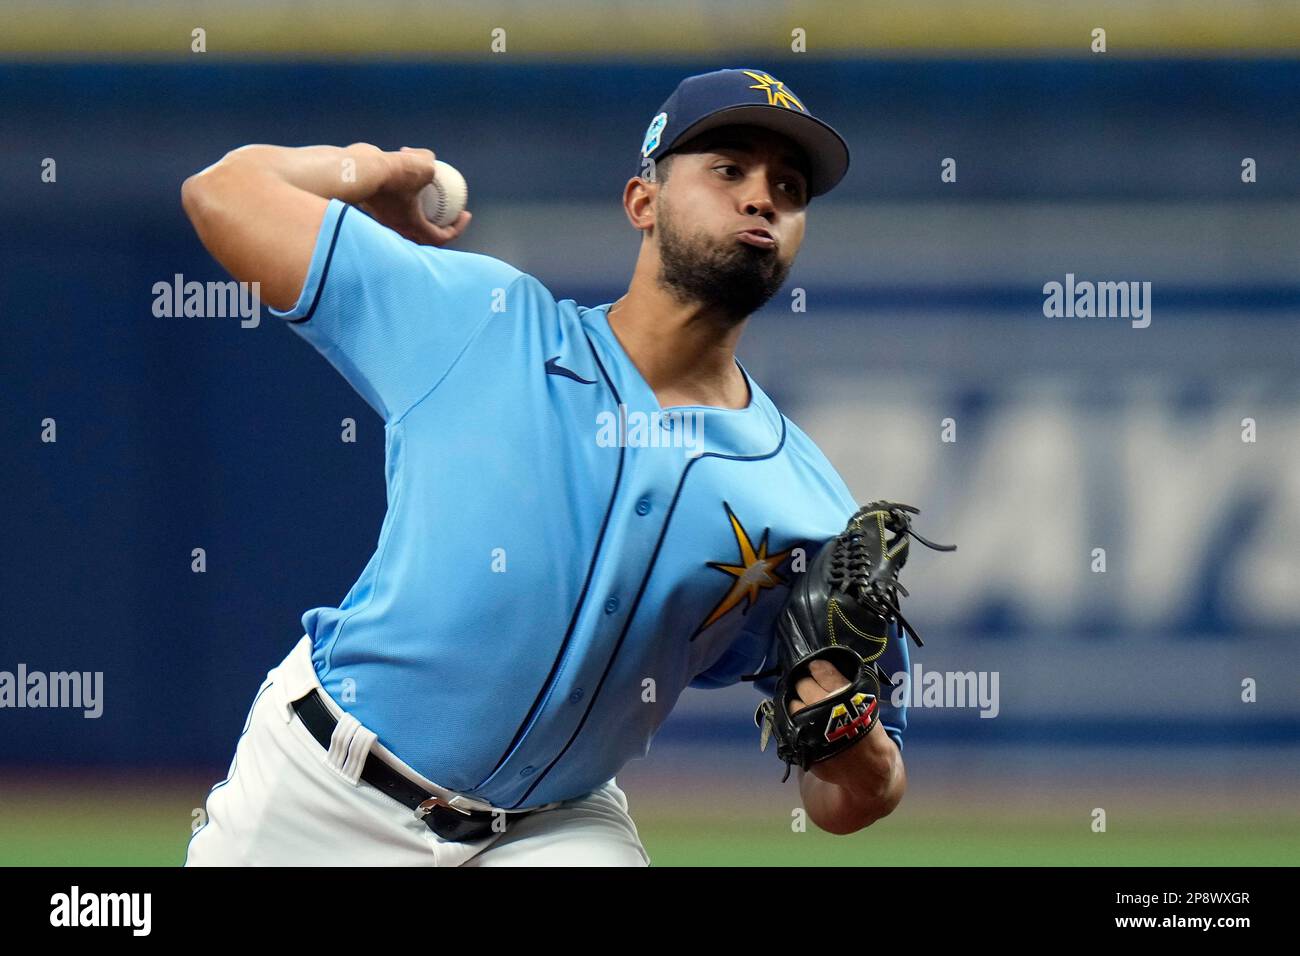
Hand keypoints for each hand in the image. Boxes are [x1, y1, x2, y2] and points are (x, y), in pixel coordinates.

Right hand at [358, 146, 471, 246]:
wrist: (358, 170)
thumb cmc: (393, 173)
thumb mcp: (424, 165)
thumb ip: (431, 164)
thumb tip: (431, 160)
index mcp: (412, 226)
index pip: (440, 238)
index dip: (457, 229)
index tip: (465, 214)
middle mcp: (397, 225)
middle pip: (423, 231)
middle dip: (439, 222)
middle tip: (450, 207)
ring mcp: (384, 214)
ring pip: (407, 212)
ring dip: (419, 200)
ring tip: (426, 180)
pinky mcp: (374, 201)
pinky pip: (394, 196)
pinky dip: (402, 185)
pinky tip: (404, 163)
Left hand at [789, 658, 890, 789]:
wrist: (869, 765)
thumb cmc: (866, 729)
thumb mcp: (862, 701)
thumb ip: (840, 684)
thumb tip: (819, 666)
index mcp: (839, 692)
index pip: (817, 668)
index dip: (815, 668)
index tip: (814, 668)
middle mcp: (821, 705)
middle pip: (802, 684)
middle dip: (805, 685)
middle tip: (810, 690)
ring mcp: (809, 724)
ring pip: (792, 704)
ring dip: (798, 704)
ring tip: (806, 709)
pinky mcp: (802, 742)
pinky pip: (790, 726)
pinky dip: (796, 723)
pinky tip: (803, 723)